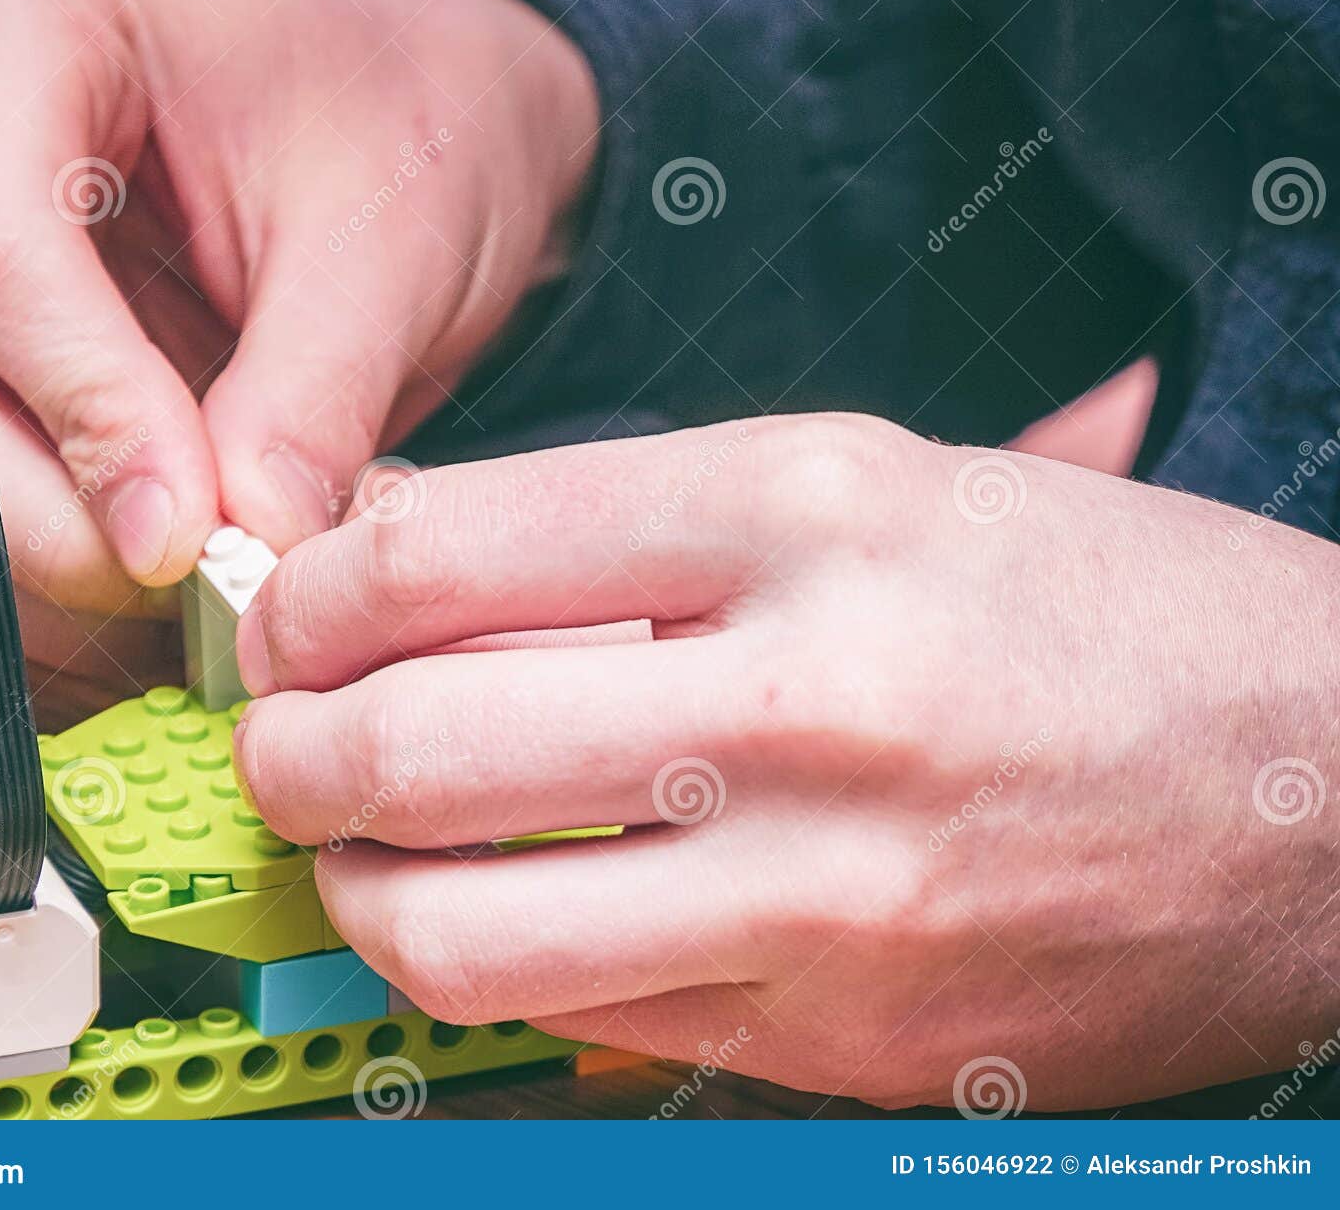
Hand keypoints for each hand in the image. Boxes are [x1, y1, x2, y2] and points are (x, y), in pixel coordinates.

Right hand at [0, 0, 595, 627]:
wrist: (415, 110)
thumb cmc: (409, 123)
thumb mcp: (388, 250)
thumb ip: (304, 404)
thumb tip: (238, 568)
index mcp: (10, 10)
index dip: (90, 423)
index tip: (197, 543)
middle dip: (35, 523)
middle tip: (188, 598)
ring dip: (12, 572)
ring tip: (178, 609)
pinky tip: (126, 601)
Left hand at [232, 415, 1339, 1108]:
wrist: (1323, 778)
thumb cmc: (1085, 600)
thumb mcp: (866, 482)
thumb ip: (626, 522)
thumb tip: (401, 544)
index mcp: (806, 511)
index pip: (448, 551)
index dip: (314, 588)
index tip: (292, 605)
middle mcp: (808, 699)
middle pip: (420, 743)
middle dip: (289, 742)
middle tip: (282, 728)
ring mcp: (828, 894)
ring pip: (464, 928)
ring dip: (355, 884)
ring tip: (355, 838)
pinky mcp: (845, 1037)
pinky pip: (584, 1022)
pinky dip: (488, 965)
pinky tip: (490, 906)